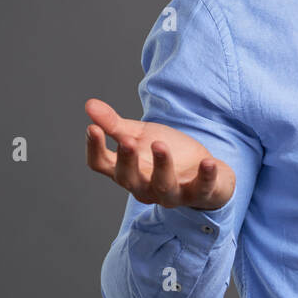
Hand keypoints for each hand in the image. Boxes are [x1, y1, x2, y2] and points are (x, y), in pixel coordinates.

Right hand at [84, 97, 234, 210]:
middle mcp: (145, 187)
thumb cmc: (165, 155)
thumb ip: (115, 124)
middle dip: (127, 161)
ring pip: (163, 186)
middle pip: (128, 179)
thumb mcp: (140, 136)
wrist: (203, 170)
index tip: (92, 128)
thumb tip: (89, 104)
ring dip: (162, 166)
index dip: (95, 149)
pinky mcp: (199, 193)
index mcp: (126, 171)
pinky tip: (207, 161)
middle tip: (125, 140)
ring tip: (160, 144)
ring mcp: (172, 193)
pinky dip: (205, 176)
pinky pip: (203, 189)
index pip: (102, 165)